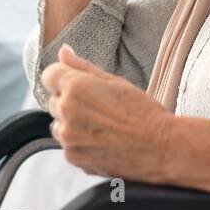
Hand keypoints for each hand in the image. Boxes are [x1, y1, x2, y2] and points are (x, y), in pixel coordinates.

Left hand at [40, 44, 172, 180]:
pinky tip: (103, 141)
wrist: (161, 148)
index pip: (49, 75)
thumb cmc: (143, 112)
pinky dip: (80, 143)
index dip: (64, 77)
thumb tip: (62, 52)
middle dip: (70, 101)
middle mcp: (67, 112)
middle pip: (54, 100)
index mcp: (76, 87)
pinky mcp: (73, 158)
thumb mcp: (115, 81)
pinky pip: (67, 145)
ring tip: (102, 126)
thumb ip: (82, 66)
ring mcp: (68, 137)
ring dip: (72, 124)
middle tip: (101, 108)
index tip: (81, 85)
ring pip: (59, 125)